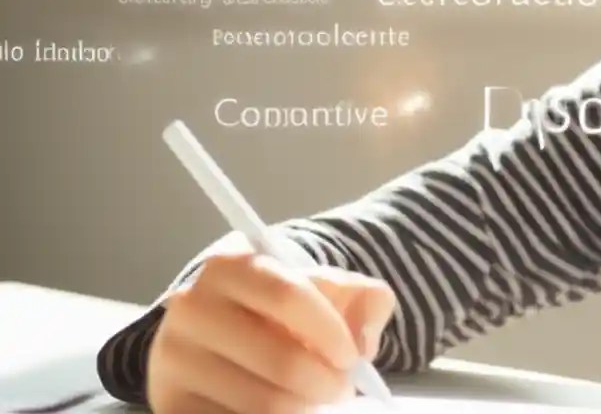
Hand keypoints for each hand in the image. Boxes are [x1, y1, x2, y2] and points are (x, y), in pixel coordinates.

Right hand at [146, 232, 396, 413]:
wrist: (221, 328)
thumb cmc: (285, 306)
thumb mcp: (329, 287)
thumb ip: (366, 300)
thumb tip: (363, 344)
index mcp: (231, 265)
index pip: (289, 296)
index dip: (331, 333)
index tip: (352, 357)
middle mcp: (191, 307)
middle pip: (282, 362)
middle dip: (328, 384)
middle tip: (341, 390)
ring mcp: (172, 360)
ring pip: (264, 405)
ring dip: (304, 410)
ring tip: (312, 399)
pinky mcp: (169, 405)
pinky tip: (282, 411)